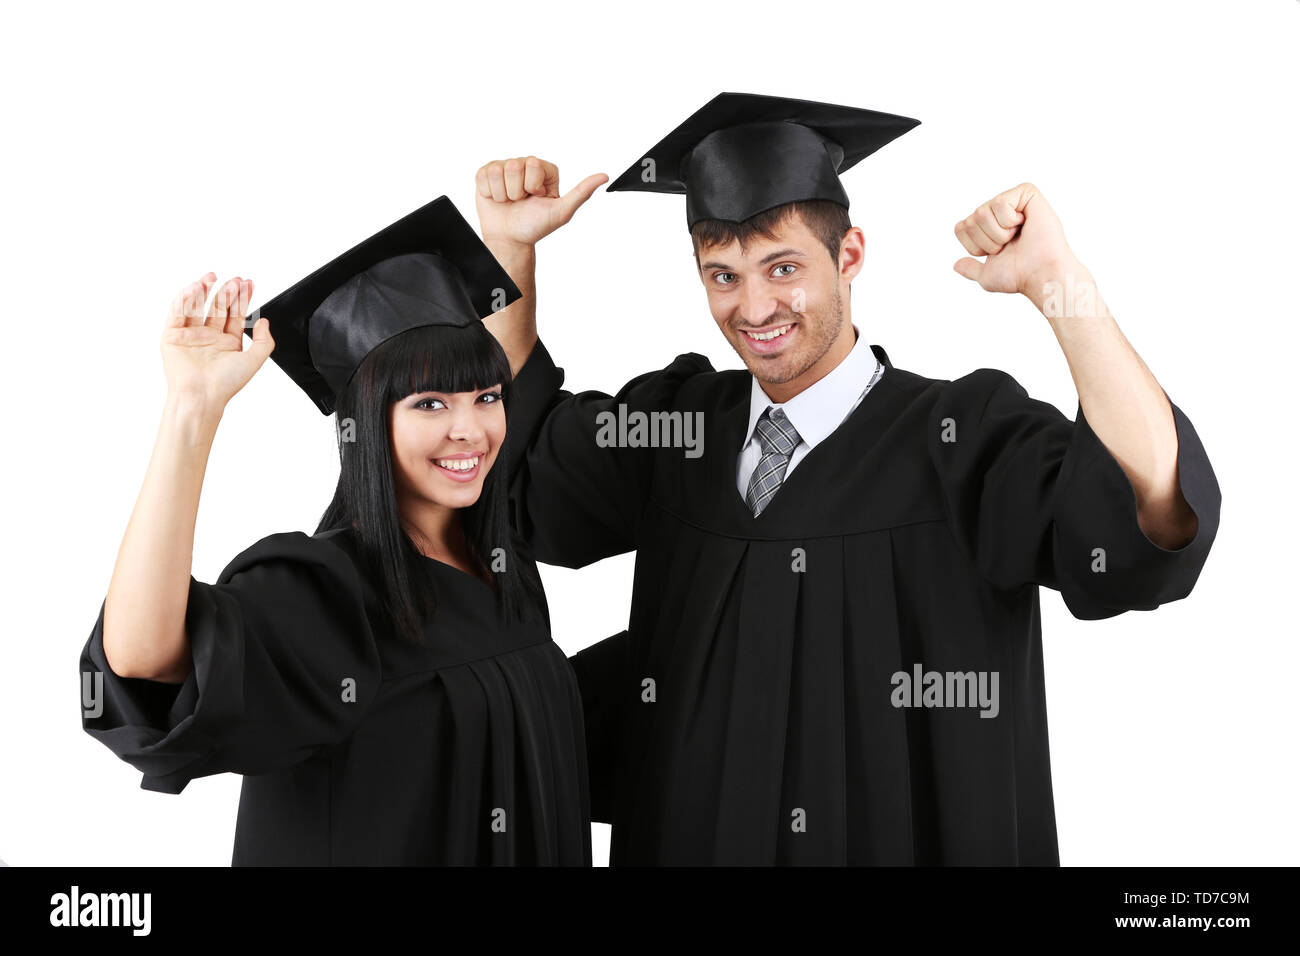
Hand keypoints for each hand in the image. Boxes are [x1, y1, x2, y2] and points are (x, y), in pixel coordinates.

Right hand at [161, 273, 274, 411]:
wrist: (201, 396)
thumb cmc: (225, 383)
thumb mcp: (254, 361)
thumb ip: (264, 342)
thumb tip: (264, 321)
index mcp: (227, 343)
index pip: (235, 314)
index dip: (241, 298)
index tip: (248, 283)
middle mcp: (209, 337)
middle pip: (217, 308)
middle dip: (226, 292)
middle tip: (234, 280)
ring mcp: (190, 335)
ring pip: (197, 307)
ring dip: (204, 291)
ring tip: (211, 277)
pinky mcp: (172, 336)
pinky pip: (177, 313)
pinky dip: (184, 299)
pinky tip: (194, 288)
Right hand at [474, 156, 606, 248]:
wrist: (510, 239)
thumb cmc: (535, 226)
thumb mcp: (562, 211)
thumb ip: (582, 192)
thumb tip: (605, 176)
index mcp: (544, 170)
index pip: (533, 165)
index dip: (532, 186)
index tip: (536, 198)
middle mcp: (525, 164)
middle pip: (514, 166)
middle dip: (516, 191)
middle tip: (521, 202)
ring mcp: (505, 168)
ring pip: (498, 171)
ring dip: (502, 194)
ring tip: (509, 202)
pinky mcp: (487, 174)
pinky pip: (484, 175)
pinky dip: (489, 193)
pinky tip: (497, 199)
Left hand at [952, 183, 1077, 297]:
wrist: (1040, 274)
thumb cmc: (1019, 275)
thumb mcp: (987, 275)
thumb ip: (971, 269)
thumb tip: (956, 265)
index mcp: (990, 227)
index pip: (961, 228)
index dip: (975, 246)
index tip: (996, 252)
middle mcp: (999, 211)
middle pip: (971, 220)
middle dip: (988, 240)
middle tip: (1010, 244)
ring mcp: (1013, 200)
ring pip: (981, 212)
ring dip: (999, 233)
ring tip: (1018, 235)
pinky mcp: (1026, 192)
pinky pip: (999, 203)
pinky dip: (1009, 220)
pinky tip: (1025, 224)